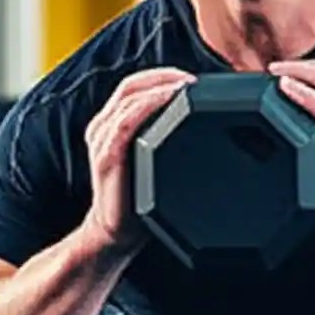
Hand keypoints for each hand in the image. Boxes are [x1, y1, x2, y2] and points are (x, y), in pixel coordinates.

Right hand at [84, 68, 196, 249]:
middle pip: (132, 86)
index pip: (135, 86)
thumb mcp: (156, 167)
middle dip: (165, 77)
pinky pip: (126, 122)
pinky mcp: (107, 157)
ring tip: (189, 89)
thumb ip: (170, 144)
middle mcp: (103, 127)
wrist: (115, 238)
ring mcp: (102, 141)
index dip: (163, 76)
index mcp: (112, 126)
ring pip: (129, 99)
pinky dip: (149, 107)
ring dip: (161, 88)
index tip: (194, 79)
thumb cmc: (139, 206)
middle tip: (197, 81)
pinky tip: (172, 104)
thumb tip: (211, 133)